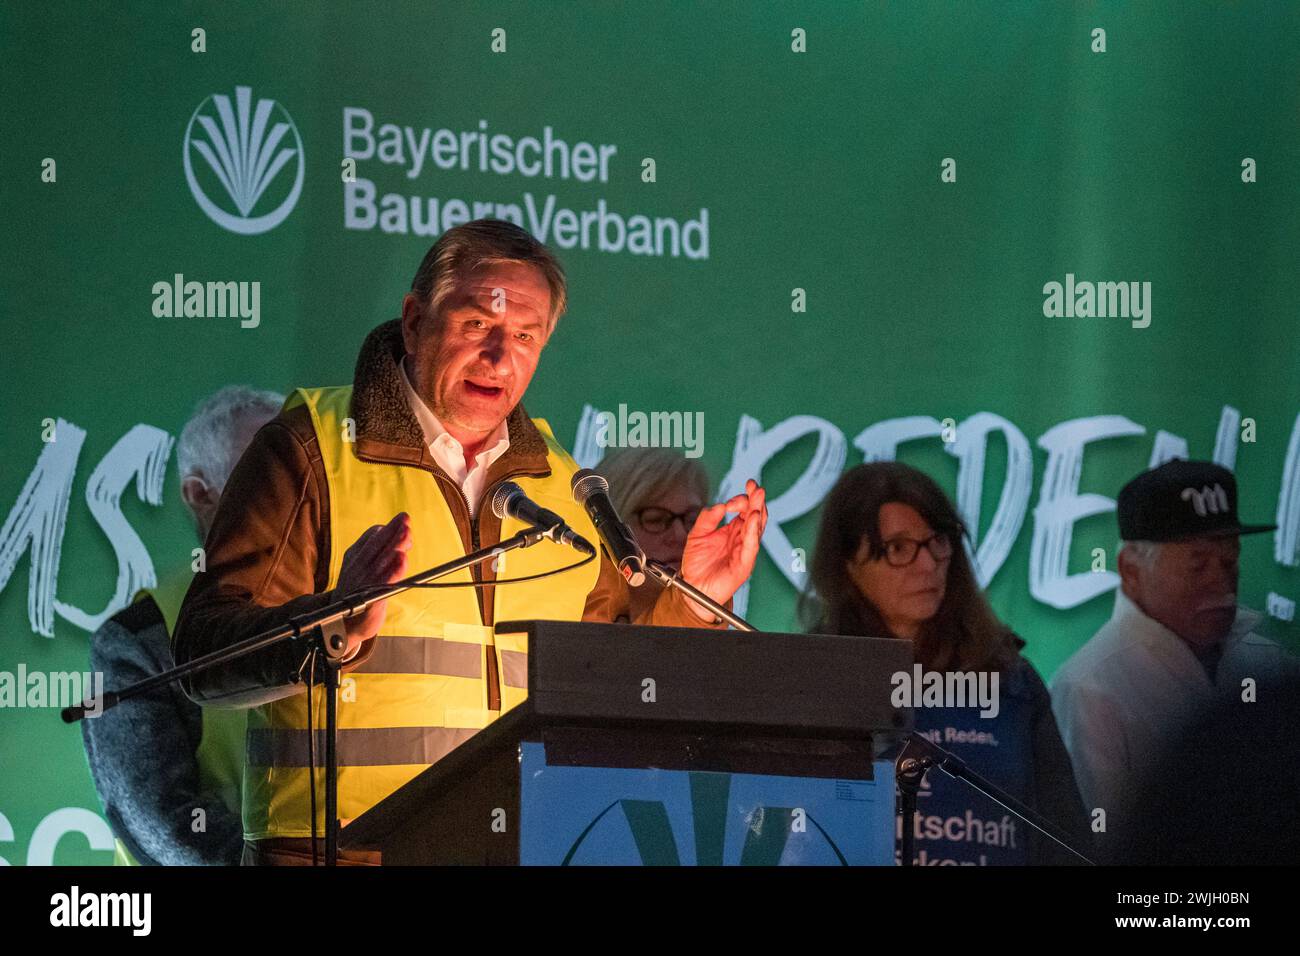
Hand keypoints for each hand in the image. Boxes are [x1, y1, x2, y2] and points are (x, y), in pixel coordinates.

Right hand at [334, 512, 411, 655]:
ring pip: (380, 560)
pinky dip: (393, 571)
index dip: (388, 529)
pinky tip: (402, 561)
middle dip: (392, 531)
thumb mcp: (364, 566)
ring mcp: (362, 583)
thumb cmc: (358, 590)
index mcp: (354, 556)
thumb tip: (404, 537)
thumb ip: (381, 552)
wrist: (342, 624)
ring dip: (395, 545)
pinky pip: (382, 583)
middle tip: (406, 519)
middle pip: (376, 545)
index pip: (371, 536)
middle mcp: (357, 567)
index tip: (404, 523)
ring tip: (408, 533)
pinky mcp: (369, 599)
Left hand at [678, 479, 767, 621]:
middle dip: (756, 500)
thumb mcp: (696, 535)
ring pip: (757, 528)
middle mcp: (741, 538)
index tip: (733, 499)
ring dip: (758, 512)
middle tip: (755, 486)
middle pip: (754, 515)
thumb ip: (707, 519)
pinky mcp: (744, 563)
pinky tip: (753, 519)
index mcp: (732, 530)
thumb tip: (719, 505)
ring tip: (757, 498)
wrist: (693, 588)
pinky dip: (753, 531)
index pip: (743, 509)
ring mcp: (744, 550)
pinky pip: (752, 546)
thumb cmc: (697, 564)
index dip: (741, 500)